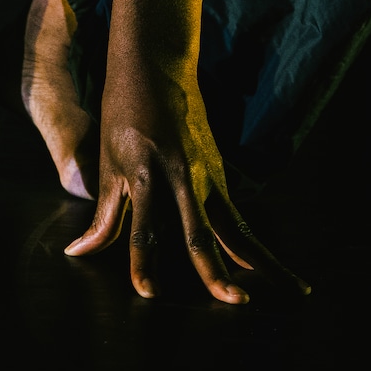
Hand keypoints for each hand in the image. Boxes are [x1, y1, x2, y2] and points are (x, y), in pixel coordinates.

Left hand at [63, 53, 305, 301]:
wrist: (156, 68)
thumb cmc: (123, 116)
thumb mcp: (108, 163)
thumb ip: (103, 216)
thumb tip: (77, 253)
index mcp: (145, 172)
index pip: (144, 226)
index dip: (143, 260)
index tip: (148, 292)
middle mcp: (181, 176)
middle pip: (200, 231)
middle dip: (216, 271)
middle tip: (234, 303)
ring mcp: (207, 175)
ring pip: (236, 227)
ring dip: (263, 262)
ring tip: (292, 292)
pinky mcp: (221, 175)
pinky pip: (238, 217)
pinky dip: (254, 244)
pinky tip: (272, 269)